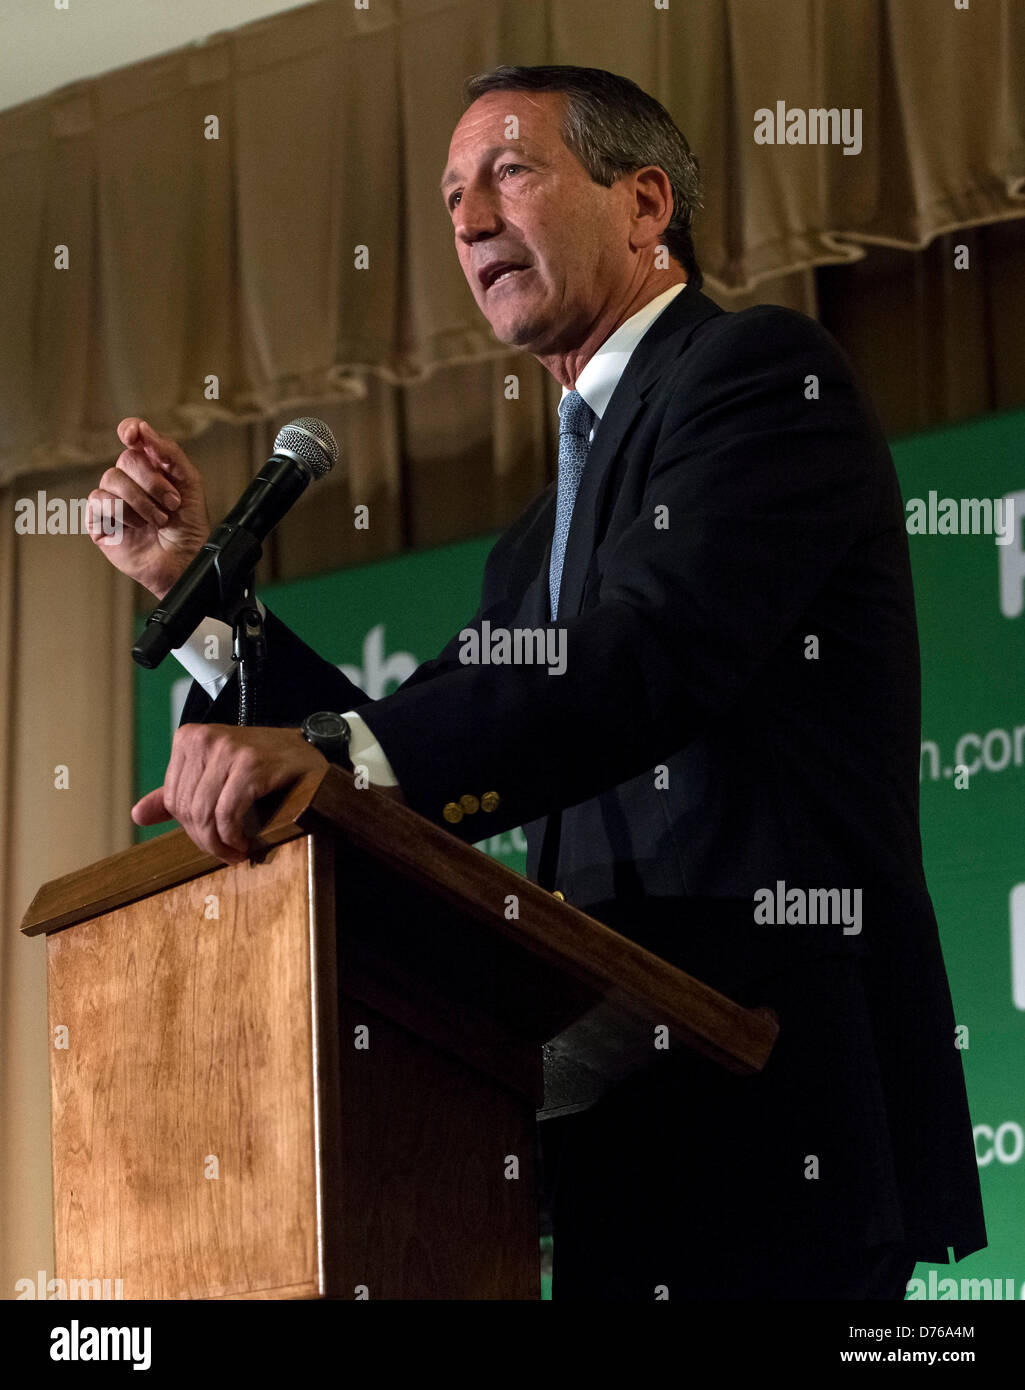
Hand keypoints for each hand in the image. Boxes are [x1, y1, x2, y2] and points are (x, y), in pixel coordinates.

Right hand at [87, 418, 211, 598]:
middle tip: (171, 504)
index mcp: (151, 467)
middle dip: (152, 482)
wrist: (183, 561)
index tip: (133, 435)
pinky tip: (136, 528)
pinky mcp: (99, 520)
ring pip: (111, 479)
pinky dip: (122, 514)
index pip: (132, 436)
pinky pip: (99, 501)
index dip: (130, 431)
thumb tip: (143, 428)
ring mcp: (112, 500)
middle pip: (126, 459)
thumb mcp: (189, 483)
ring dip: (140, 502)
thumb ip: (169, 452)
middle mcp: (129, 480)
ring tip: (157, 521)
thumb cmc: (188, 526)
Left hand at [132, 724, 329, 862]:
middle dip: (204, 839)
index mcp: (189, 738)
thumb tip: (137, 815)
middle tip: (224, 853)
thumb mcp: (214, 774)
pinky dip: (233, 836)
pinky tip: (244, 842)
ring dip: (219, 843)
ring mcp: (228, 749)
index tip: (210, 840)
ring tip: (234, 852)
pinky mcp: (251, 765)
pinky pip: (228, 813)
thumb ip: (178, 793)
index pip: (172, 798)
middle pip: (187, 808)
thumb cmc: (262, 765)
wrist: (306, 754)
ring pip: (205, 813)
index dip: (189, 828)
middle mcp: (205, 738)